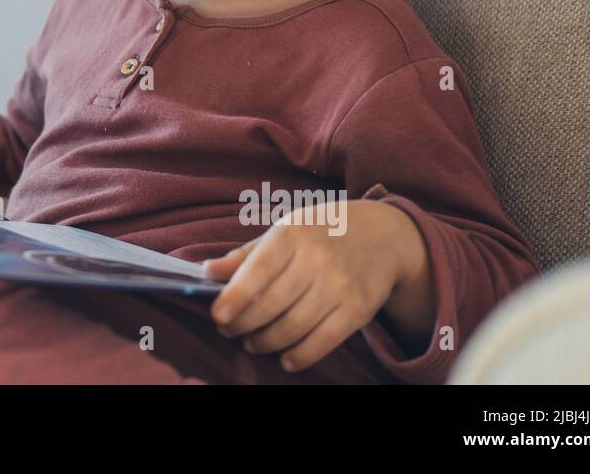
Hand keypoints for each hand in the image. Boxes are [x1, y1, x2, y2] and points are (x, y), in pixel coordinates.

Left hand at [202, 199, 417, 372]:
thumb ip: (245, 255)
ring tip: (253, 343)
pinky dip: (300, 356)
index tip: (217, 315)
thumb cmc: (319, 233)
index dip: (234, 297)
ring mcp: (340, 285)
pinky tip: (285, 359)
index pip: (257, 270)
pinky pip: (324, 341)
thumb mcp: (283, 231)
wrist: (382, 236)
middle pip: (271, 304)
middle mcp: (317, 258)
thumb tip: (206, 272)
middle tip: (229, 331)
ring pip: (294, 326)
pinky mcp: (359, 309)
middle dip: (243, 324)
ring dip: (266, 342)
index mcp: (292, 233)